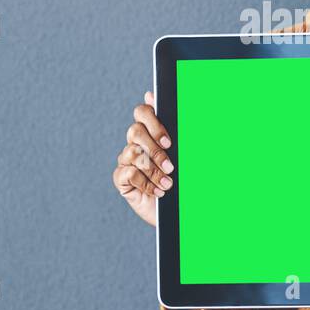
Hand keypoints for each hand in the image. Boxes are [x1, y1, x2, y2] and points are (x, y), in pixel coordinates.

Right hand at [112, 91, 174, 226]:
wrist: (178, 209)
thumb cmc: (183, 178)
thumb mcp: (188, 155)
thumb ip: (180, 129)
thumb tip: (160, 100)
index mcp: (151, 130)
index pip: (142, 112)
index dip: (153, 122)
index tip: (168, 142)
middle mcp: (136, 142)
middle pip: (134, 131)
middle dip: (154, 151)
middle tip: (171, 166)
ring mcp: (127, 159)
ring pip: (132, 154)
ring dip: (153, 171)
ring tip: (168, 184)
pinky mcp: (121, 178)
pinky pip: (127, 173)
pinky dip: (145, 183)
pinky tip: (158, 191)